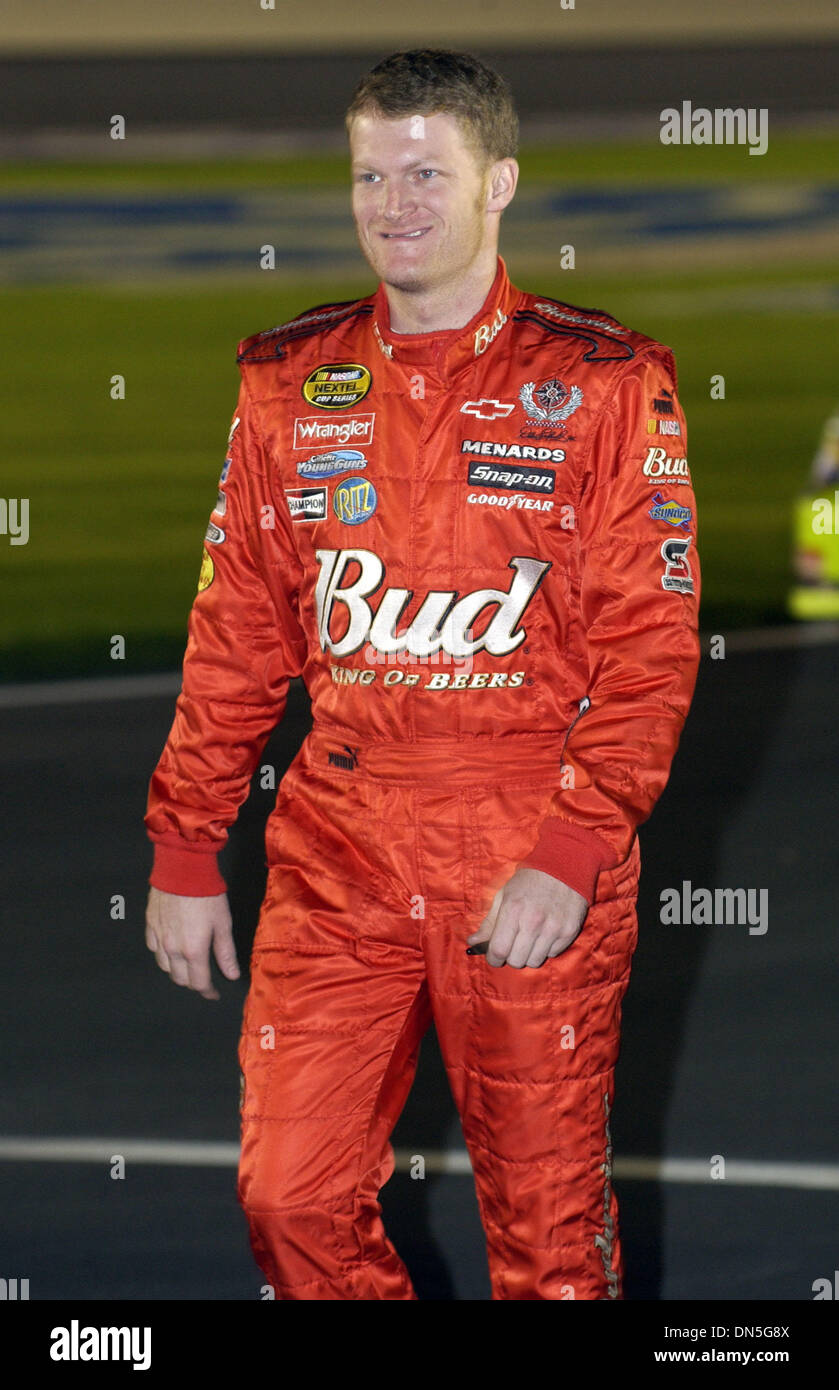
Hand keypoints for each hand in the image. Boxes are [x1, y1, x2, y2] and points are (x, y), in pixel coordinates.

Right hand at [145, 887, 238, 1000]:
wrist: (182, 869)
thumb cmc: (207, 895)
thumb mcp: (223, 924)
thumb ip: (225, 953)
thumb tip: (231, 975)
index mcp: (193, 950)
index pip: (199, 983)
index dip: (208, 992)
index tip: (215, 993)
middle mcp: (172, 949)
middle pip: (180, 979)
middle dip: (194, 982)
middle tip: (205, 978)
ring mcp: (158, 938)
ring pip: (165, 967)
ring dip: (178, 971)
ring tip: (190, 965)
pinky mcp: (150, 926)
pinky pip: (154, 950)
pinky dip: (164, 956)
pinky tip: (172, 949)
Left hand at [466, 866, 588, 968]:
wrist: (564, 866)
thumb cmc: (529, 881)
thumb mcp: (504, 895)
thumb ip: (489, 922)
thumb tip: (472, 942)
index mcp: (513, 910)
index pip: (499, 949)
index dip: (493, 958)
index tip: (494, 957)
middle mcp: (534, 921)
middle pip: (516, 960)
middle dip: (510, 958)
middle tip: (512, 947)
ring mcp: (553, 928)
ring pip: (534, 961)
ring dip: (528, 955)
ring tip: (529, 940)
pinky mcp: (569, 931)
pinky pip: (552, 954)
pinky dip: (546, 949)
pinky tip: (545, 934)